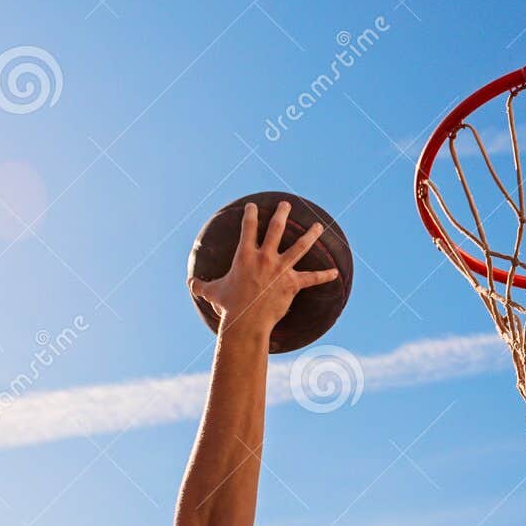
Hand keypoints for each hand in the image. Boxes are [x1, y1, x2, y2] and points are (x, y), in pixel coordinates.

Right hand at [188, 201, 338, 337]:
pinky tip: (336, 273)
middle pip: (276, 229)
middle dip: (281, 214)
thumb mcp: (211, 293)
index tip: (253, 206)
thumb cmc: (229, 306)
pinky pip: (312, 278)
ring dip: (310, 235)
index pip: (248, 228)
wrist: (246, 321)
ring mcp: (280, 269)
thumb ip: (200, 285)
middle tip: (286, 204)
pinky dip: (324, 276)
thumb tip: (189, 283)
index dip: (250, 215)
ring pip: (299, 246)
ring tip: (319, 226)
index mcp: (245, 256)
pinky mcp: (292, 284)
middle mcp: (265, 258)